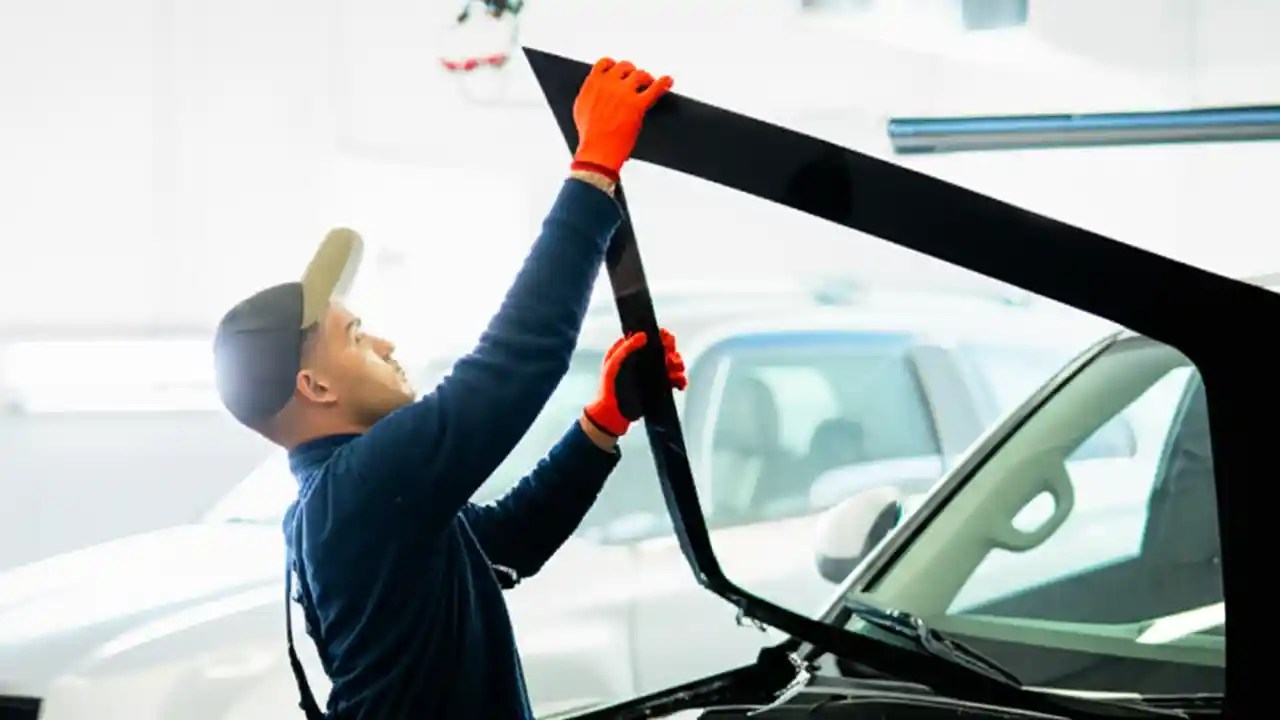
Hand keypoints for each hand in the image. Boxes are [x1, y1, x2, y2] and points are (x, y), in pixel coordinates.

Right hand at [571, 57, 673, 181]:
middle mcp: (608, 84)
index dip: (614, 65)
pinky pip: (655, 88)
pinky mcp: (637, 105)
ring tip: (650, 83)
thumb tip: (596, 89)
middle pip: (625, 67)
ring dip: (646, 78)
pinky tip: (668, 81)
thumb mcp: (581, 109)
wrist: (598, 152)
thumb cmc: (589, 136)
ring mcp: (624, 93)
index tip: (620, 71)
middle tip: (637, 80)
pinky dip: (663, 83)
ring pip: (640, 75)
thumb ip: (589, 94)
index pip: (605, 63)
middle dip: (631, 72)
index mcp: (593, 83)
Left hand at [584, 328, 685, 436]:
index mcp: (630, 352)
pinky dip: (680, 380)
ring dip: (678, 366)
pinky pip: (673, 379)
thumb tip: (643, 336)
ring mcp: (651, 374)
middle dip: (672, 353)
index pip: (649, 338)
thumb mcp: (612, 364)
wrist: (613, 414)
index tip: (666, 341)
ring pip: (671, 364)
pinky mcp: (658, 386)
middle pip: (664, 350)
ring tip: (676, 374)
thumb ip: (626, 348)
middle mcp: (642, 361)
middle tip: (671, 361)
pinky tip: (680, 384)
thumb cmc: (608, 388)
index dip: (660, 337)